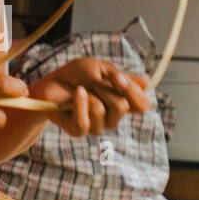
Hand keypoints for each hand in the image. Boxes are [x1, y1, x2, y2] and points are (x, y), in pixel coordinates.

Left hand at [27, 57, 150, 137]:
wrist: (51, 81)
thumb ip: (122, 78)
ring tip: (79, 88)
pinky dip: (79, 103)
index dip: (134, 92)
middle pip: (122, 106)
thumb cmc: (77, 75)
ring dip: (89, 93)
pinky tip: (76, 93)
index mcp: (123, 102)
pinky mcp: (79, 130)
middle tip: (92, 80)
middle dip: (105, 88)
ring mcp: (97, 126)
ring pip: (101, 110)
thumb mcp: (101, 69)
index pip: (142, 106)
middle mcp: (113, 117)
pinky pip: (85, 121)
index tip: (118, 78)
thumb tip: (147, 82)